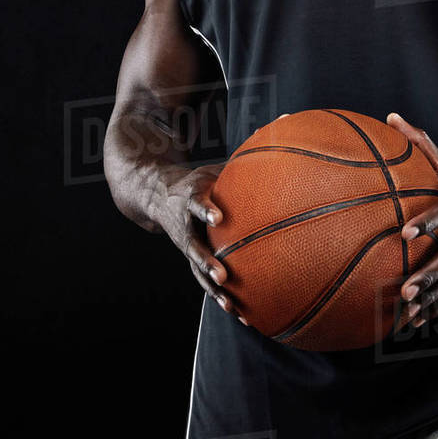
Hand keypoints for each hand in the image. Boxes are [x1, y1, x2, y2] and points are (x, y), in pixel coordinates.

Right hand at [155, 162, 247, 324]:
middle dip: (207, 261)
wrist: (154, 194)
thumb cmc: (196, 180)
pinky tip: (239, 314)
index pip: (197, 203)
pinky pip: (205, 280)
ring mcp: (186, 244)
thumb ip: (242, 158)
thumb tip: (283, 124)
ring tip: (229, 306)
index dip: (206, 210)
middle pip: (194, 246)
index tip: (218, 217)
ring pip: (197, 269)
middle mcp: (185, 225)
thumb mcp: (211, 167)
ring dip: (212, 287)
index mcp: (190, 198)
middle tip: (223, 275)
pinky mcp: (191, 258)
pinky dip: (220, 296)